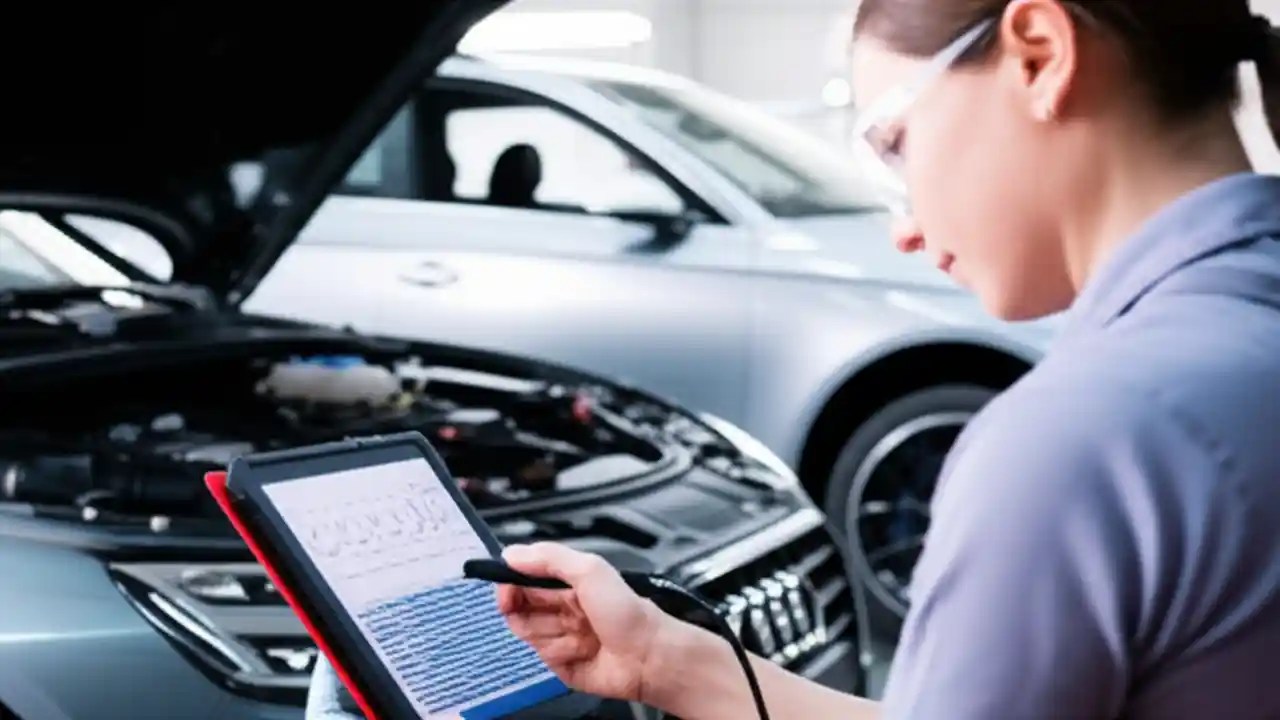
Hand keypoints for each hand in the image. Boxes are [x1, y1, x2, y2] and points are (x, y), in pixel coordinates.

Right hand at [495, 542, 680, 704]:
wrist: (648, 656)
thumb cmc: (625, 610)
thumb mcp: (590, 570)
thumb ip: (549, 558)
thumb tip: (510, 553)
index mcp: (566, 582)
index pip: (521, 580)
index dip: (509, 585)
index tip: (506, 592)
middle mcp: (559, 609)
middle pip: (518, 609)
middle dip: (528, 612)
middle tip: (554, 612)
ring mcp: (559, 637)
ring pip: (529, 634)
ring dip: (553, 632)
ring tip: (582, 632)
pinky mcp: (561, 665)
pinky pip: (543, 658)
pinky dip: (561, 652)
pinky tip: (583, 650)